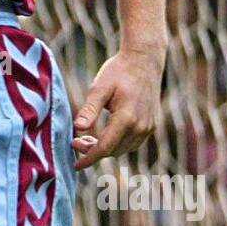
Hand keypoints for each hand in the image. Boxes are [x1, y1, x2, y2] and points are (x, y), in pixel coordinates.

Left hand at [71, 46, 164, 169]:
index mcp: (126, 118)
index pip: (105, 148)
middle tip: (75, 142)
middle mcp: (141, 126)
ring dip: (105, 149)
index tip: (75, 165)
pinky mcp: (151, 124)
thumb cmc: (119, 71)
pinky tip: (105, 135)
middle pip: (113, 151)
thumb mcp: (99, 87)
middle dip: (93, 152)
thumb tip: (78, 128)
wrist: (144, 60)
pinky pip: (132, 143)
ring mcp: (148, 127)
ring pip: (123, 149)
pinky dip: (117, 144)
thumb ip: (89, 109)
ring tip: (87, 139)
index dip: (88, 158)